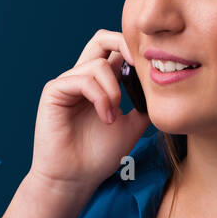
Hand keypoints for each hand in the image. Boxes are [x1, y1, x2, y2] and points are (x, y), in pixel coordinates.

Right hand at [28, 29, 150, 195]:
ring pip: (98, 63)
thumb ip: (144, 102)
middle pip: (102, 38)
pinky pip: (82, 79)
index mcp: (99, 83)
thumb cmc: (99, 156)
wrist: (75, 179)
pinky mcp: (53, 92)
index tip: (154, 70)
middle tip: (141, 66)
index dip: (135, 52)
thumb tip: (163, 83)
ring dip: (113, 90)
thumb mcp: (133, 125)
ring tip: (114, 116)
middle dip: (125, 44)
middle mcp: (81, 78)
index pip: (116, 49)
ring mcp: (66, 83)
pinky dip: (99, 96)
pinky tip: (105, 117)